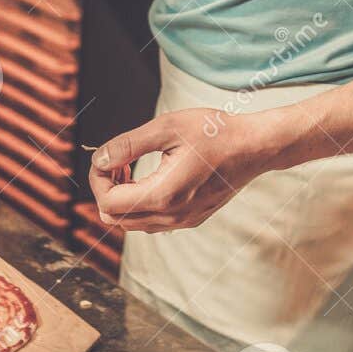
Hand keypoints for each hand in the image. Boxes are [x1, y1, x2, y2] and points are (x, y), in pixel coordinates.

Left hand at [87, 108, 281, 232]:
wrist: (256, 147)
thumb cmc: (216, 132)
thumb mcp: (167, 127)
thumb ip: (128, 144)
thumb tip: (98, 158)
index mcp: (164, 195)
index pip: (108, 203)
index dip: (97, 179)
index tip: (106, 156)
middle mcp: (172, 216)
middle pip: (116, 219)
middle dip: (107, 190)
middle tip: (118, 161)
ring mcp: (183, 221)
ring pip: (133, 224)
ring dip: (123, 198)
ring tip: (131, 167)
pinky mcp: (192, 218)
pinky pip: (153, 222)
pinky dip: (140, 204)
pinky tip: (151, 177)